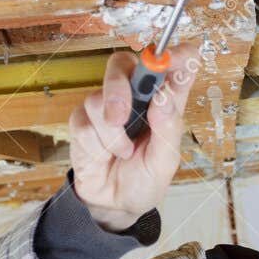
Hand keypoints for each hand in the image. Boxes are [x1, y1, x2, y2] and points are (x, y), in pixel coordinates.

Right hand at [69, 46, 198, 230]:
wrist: (115, 204)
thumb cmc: (146, 178)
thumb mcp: (165, 161)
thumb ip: (168, 129)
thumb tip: (164, 97)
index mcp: (165, 100)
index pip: (174, 63)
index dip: (175, 54)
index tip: (171, 60)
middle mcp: (136, 96)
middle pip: (122, 64)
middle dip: (118, 90)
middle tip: (120, 118)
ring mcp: (107, 106)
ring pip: (98, 99)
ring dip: (111, 135)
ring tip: (124, 153)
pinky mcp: (84, 121)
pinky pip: (84, 122)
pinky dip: (97, 146)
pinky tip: (105, 157)